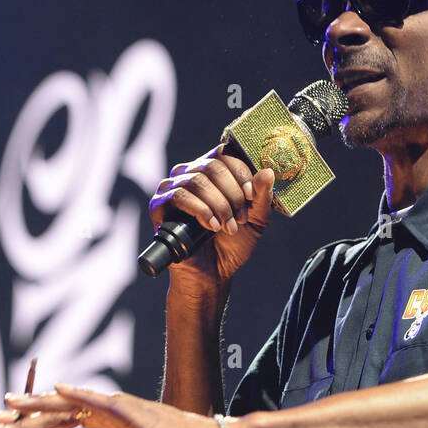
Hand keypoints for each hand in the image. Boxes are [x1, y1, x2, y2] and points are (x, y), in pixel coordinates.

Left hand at [0, 383, 257, 427]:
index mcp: (108, 424)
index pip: (61, 422)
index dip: (29, 426)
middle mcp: (111, 411)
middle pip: (60, 413)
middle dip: (25, 418)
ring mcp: (125, 411)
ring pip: (76, 406)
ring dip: (43, 404)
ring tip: (12, 404)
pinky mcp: (140, 416)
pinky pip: (106, 405)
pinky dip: (83, 396)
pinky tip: (60, 391)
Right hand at [149, 147, 275, 290]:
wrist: (214, 273)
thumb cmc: (232, 244)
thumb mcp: (256, 220)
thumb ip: (262, 196)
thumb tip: (267, 171)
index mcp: (212, 172)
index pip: (224, 153)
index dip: (240, 172)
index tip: (251, 196)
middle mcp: (190, 174)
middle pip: (213, 166)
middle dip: (232, 194)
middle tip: (239, 218)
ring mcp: (173, 188)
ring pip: (197, 180)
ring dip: (218, 205)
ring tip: (227, 227)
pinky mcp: (160, 205)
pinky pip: (179, 195)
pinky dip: (200, 210)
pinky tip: (211, 226)